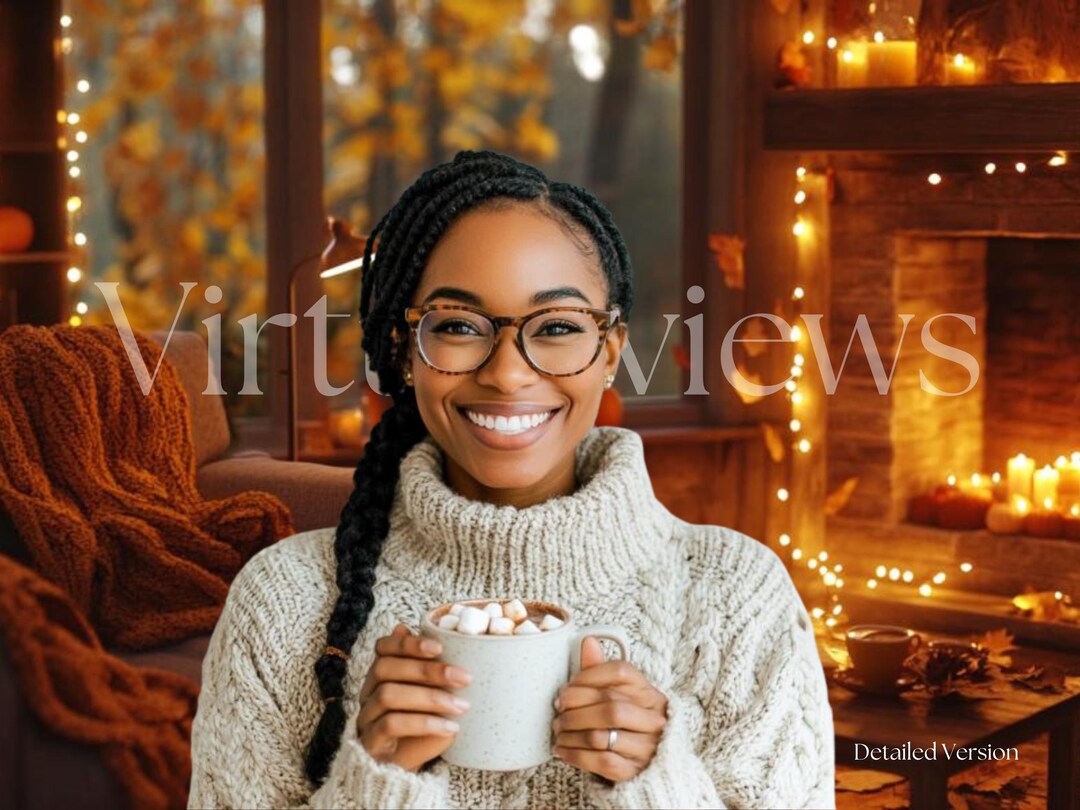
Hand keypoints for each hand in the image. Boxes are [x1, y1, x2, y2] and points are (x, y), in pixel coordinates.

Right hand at [357, 624, 471, 771]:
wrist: (406, 773)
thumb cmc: (422, 730)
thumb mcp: (433, 698)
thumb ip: (434, 674)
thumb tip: (448, 643)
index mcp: (380, 675)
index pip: (383, 648)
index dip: (408, 644)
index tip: (440, 647)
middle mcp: (367, 693)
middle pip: (385, 669)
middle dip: (427, 670)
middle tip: (463, 678)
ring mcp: (366, 717)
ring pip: (388, 695)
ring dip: (429, 697)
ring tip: (460, 706)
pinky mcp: (370, 742)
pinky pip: (391, 725)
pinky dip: (424, 723)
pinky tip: (450, 727)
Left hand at [551, 636, 668, 782]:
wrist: (651, 764)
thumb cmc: (629, 722)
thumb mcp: (621, 695)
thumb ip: (601, 671)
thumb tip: (588, 642)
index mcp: (649, 693)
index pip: (621, 673)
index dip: (588, 677)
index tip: (568, 686)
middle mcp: (653, 719)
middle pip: (609, 706)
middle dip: (575, 708)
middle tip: (558, 710)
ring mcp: (646, 747)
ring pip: (602, 735)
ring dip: (571, 732)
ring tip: (558, 730)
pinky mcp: (634, 771)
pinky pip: (601, 761)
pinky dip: (575, 755)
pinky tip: (562, 750)